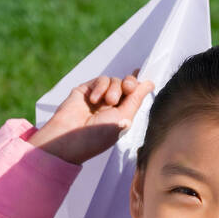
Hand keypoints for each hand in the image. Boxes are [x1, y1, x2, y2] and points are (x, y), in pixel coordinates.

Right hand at [26, 69, 155, 164]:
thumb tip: (149, 84)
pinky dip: (101, 87)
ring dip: (114, 89)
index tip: (145, 79)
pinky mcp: (86, 90)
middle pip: (127, 84)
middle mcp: (111, 106)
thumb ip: (136, 99)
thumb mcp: (123, 118)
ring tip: (108, 102)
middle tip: (128, 88)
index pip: (135, 96)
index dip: (141, 86)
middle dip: (130, 83)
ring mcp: (99, 97)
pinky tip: (95, 99)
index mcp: (122, 115)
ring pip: (114, 80)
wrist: (68, 138)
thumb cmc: (97, 136)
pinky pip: (101, 80)